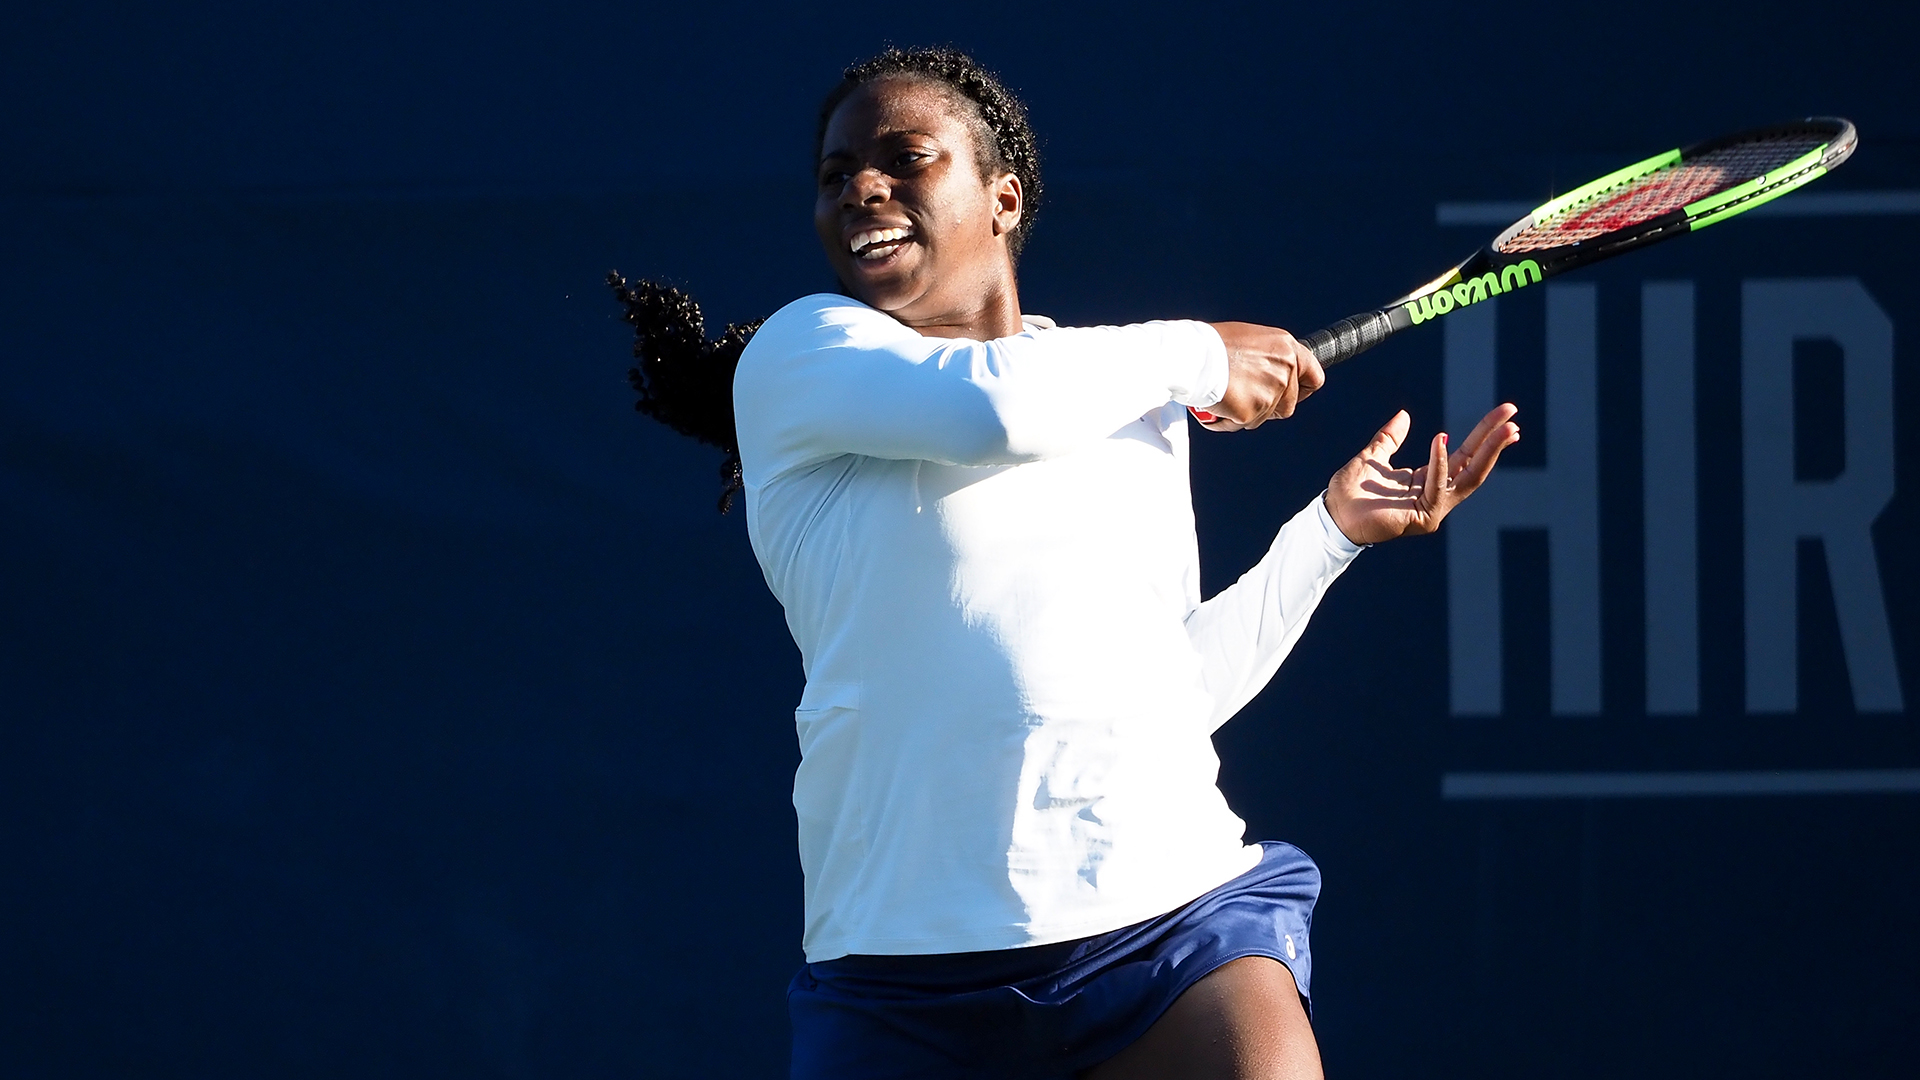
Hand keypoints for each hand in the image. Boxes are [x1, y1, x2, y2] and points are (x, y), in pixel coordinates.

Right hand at [1196, 322, 1324, 429]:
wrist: (1191, 357)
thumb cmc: (1211, 344)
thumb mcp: (1250, 340)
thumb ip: (1267, 358)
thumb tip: (1266, 371)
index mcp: (1286, 348)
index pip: (1314, 377)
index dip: (1303, 390)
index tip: (1292, 395)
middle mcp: (1285, 369)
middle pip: (1288, 405)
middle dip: (1268, 407)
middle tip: (1245, 397)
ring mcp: (1270, 392)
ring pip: (1263, 417)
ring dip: (1246, 413)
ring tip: (1223, 396)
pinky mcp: (1252, 411)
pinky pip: (1242, 424)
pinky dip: (1227, 420)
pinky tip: (1215, 406)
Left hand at [1324, 404, 1519, 544]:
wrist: (1332, 515)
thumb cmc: (1349, 492)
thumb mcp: (1373, 456)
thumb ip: (1390, 438)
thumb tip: (1404, 415)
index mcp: (1428, 480)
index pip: (1465, 455)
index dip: (1484, 435)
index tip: (1505, 414)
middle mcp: (1435, 494)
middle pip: (1474, 466)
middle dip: (1496, 441)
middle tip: (1513, 417)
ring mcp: (1432, 509)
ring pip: (1468, 478)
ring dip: (1487, 451)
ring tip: (1505, 428)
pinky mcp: (1423, 517)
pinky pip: (1437, 487)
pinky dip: (1441, 463)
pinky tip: (1442, 440)